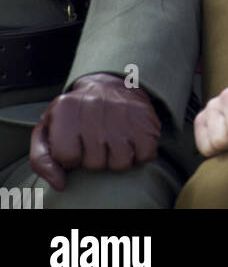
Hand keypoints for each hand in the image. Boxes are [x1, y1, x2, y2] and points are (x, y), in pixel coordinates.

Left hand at [30, 72, 161, 189]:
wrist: (111, 83)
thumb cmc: (76, 114)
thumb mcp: (49, 128)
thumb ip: (42, 159)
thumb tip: (60, 183)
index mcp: (66, 108)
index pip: (66, 157)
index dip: (71, 156)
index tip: (76, 142)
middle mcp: (95, 105)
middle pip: (94, 163)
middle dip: (95, 157)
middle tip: (96, 139)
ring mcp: (123, 110)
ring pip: (120, 163)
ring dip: (117, 157)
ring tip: (113, 140)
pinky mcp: (146, 116)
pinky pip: (145, 155)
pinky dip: (140, 153)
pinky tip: (131, 138)